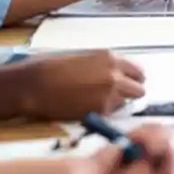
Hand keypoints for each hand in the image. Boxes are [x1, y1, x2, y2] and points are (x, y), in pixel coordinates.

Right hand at [6, 51, 146, 120]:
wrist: (34, 85)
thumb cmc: (51, 68)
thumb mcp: (83, 58)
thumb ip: (103, 66)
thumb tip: (115, 75)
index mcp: (110, 58)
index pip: (137, 71)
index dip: (134, 79)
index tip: (130, 84)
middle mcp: (115, 75)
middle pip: (139, 89)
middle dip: (130, 93)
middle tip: (118, 97)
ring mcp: (109, 94)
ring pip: (126, 104)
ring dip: (117, 104)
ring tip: (96, 102)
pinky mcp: (100, 112)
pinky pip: (110, 115)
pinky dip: (104, 114)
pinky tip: (87, 108)